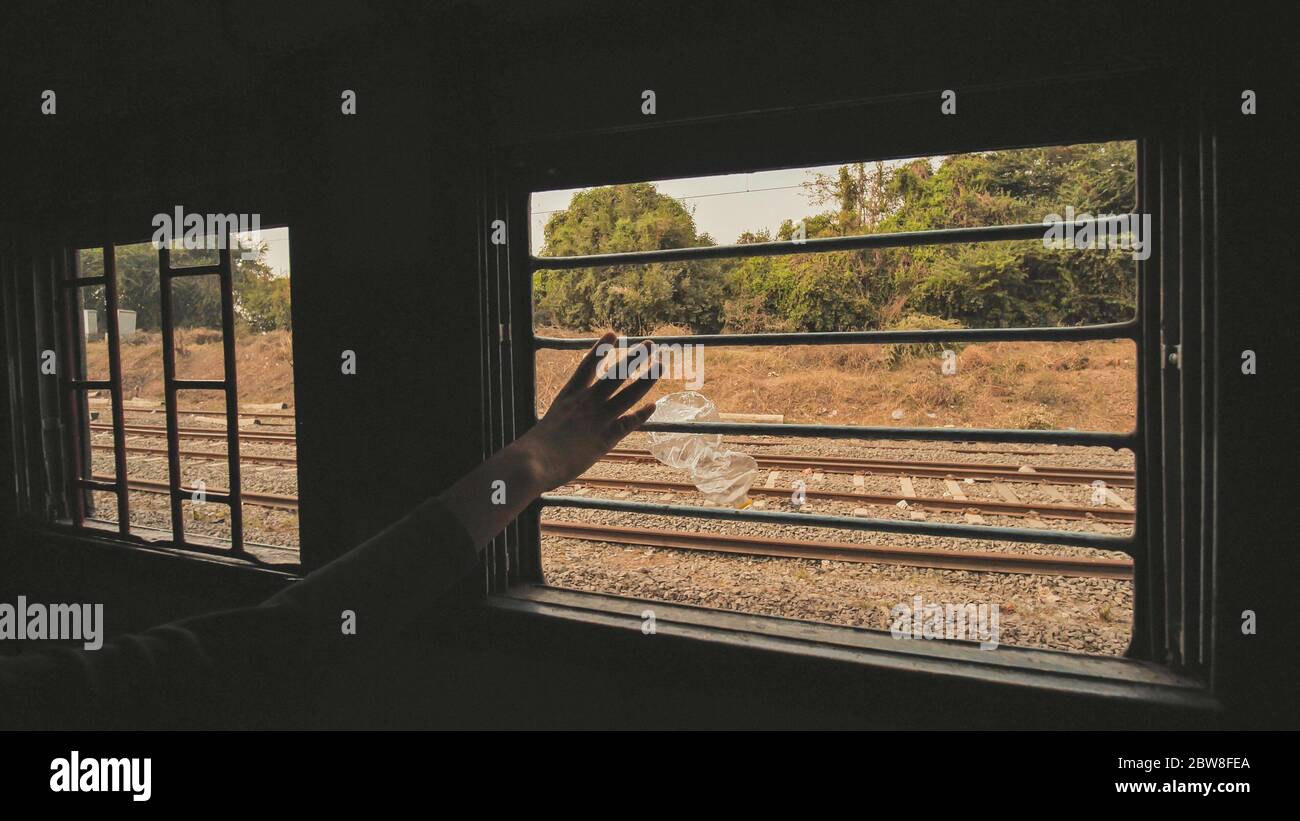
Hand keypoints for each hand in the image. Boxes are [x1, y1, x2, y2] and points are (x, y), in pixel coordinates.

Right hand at [515, 332, 658, 490]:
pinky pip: (629, 422)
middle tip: (651, 344)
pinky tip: (653, 406)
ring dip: (647, 378)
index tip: (613, 334)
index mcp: (568, 396)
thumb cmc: (532, 451)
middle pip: (615, 373)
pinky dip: (642, 414)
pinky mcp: (605, 437)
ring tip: (661, 364)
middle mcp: (586, 402)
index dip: (601, 348)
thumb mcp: (547, 428)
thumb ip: (559, 424)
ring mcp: (597, 418)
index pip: (587, 365)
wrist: (533, 461)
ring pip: (628, 393)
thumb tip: (557, 432)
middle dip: (635, 357)